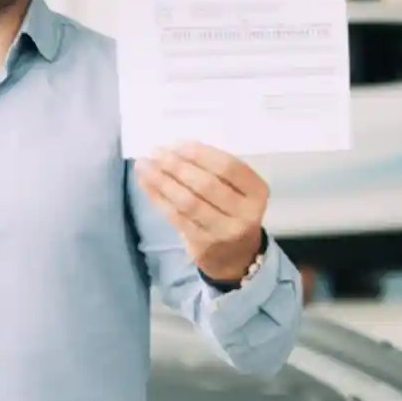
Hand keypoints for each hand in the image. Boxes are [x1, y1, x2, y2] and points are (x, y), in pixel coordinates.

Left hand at [136, 141, 267, 281]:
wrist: (236, 257)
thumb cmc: (231, 211)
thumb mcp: (236, 190)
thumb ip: (214, 170)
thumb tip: (174, 148)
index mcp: (257, 192)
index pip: (229, 167)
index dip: (200, 154)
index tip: (176, 144)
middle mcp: (245, 213)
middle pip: (206, 184)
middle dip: (176, 165)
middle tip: (155, 152)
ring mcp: (224, 231)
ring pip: (188, 202)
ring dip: (162, 180)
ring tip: (144, 165)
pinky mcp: (203, 244)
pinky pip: (176, 217)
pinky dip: (158, 197)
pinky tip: (146, 183)